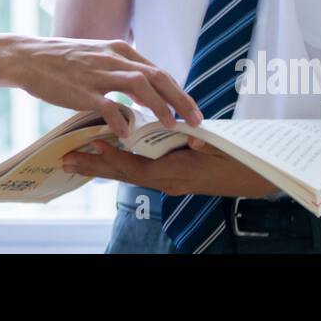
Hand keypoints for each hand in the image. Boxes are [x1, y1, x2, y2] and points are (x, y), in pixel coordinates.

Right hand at [1, 36, 202, 137]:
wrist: (28, 57)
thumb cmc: (62, 59)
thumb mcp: (97, 55)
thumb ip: (121, 68)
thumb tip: (144, 89)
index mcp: (119, 50)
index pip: (158, 71)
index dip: (178, 91)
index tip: (191, 108)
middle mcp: (113, 58)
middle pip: (157, 77)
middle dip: (180, 100)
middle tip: (195, 120)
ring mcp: (98, 73)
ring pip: (140, 86)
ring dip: (159, 106)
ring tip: (170, 125)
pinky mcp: (82, 90)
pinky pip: (108, 106)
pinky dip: (122, 120)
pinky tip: (127, 133)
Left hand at [60, 137, 278, 197]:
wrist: (254, 175)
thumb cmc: (238, 159)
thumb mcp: (219, 149)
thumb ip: (202, 143)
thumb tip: (192, 139)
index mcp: (176, 173)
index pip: (135, 167)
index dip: (112, 158)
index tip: (90, 145)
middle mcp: (167, 180)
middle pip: (124, 173)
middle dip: (95, 166)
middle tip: (67, 160)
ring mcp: (168, 181)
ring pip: (128, 173)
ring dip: (103, 166)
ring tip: (78, 159)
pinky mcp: (170, 177)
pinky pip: (139, 171)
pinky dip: (121, 163)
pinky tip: (108, 155)